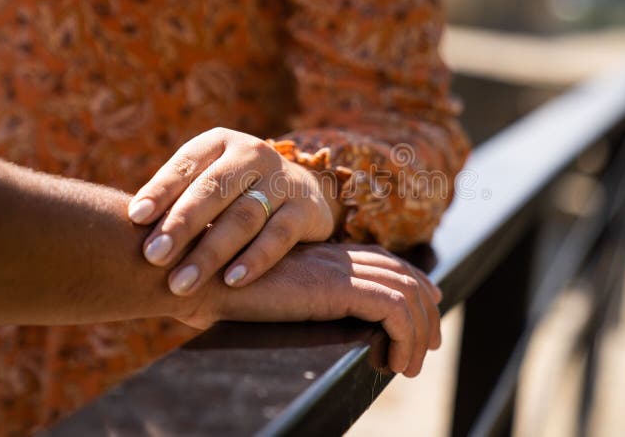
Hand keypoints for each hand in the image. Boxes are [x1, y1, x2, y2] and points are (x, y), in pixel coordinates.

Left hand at [127, 128, 342, 294]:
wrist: (304, 192)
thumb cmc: (236, 194)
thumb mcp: (208, 184)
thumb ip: (177, 201)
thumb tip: (123, 234)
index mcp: (219, 143)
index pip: (186, 164)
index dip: (161, 189)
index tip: (135, 217)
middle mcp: (252, 155)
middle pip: (213, 190)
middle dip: (181, 225)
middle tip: (153, 257)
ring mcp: (281, 180)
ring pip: (243, 217)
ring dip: (211, 252)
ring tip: (181, 283)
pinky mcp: (304, 209)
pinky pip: (278, 235)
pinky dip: (254, 259)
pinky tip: (231, 281)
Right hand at [176, 243, 441, 376]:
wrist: (196, 275)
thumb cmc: (214, 288)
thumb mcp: (259, 293)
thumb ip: (285, 296)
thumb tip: (291, 313)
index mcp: (321, 256)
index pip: (380, 262)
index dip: (408, 281)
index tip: (423, 306)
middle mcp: (335, 257)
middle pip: (402, 274)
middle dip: (424, 308)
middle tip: (428, 345)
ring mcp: (337, 269)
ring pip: (406, 293)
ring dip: (417, 332)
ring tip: (408, 367)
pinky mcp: (336, 286)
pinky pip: (393, 309)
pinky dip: (404, 336)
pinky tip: (392, 364)